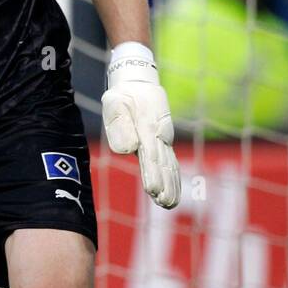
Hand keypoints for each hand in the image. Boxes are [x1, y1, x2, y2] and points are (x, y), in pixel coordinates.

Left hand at [101, 50, 180, 208]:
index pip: (150, 154)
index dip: (152, 173)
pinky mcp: (164, 142)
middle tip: (164, 203)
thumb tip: (130, 149)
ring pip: (169, 165)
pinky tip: (173, 194)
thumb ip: (120, 126)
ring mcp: (164, 138)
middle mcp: (158, 134)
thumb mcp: (114, 103)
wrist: (137, 82)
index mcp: (146, 126)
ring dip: (171, 186)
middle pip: (162, 164)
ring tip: (169, 204)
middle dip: (164, 184)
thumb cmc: (122, 95)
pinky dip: (173, 178)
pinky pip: (170, 162)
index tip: (152, 190)